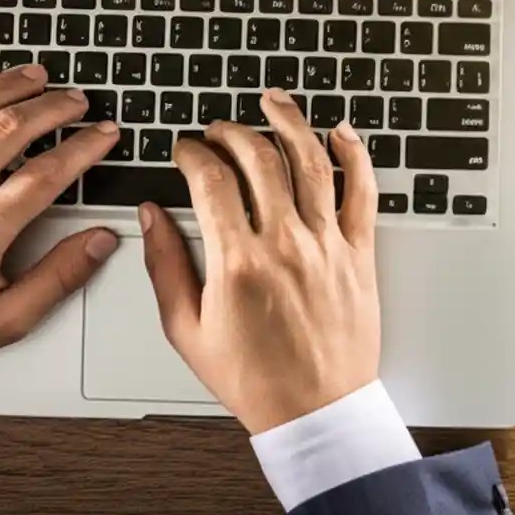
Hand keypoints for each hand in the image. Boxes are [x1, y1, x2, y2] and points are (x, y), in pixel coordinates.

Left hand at [0, 58, 119, 380]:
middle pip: (10, 129)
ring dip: (3, 86)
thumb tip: (100, 242)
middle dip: (52, 107)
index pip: (47, 173)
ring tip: (33, 75)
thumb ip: (58, 278)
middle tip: (77, 100)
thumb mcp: (3, 321)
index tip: (106, 134)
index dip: (85, 147)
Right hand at [140, 88, 379, 434]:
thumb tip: (151, 216)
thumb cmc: (254, 380)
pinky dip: (355, 156)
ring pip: (312, 161)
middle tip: (218, 130)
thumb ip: (166, 266)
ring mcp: (327, 246)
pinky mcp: (359, 254)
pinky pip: (363, 192)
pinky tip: (342, 133)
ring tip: (273, 102)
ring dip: (290, 121)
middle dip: (231, 132)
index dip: (191, 152)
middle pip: (259, 158)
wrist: (316, 412)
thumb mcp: (187, 330)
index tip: (184, 149)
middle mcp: (285, 245)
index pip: (210, 180)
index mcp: (237, 263)